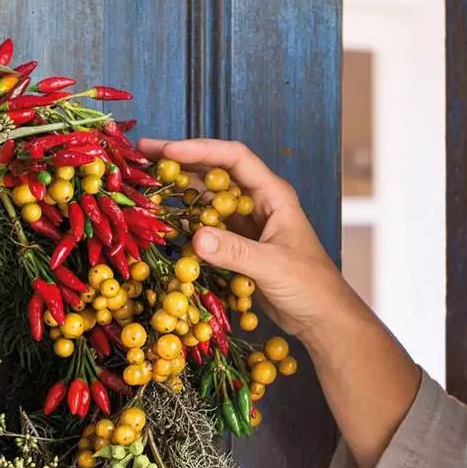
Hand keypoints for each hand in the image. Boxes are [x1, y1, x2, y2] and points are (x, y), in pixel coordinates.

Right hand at [137, 136, 349, 340]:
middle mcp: (257, 202)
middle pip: (214, 171)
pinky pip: (206, 225)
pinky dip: (185, 220)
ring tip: (146, 181)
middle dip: (180, 161)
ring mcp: (245, 223)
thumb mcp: (274, 266)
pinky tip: (163, 218)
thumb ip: (236, 252)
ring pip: (207, 197)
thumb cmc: (311, 286)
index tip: (169, 152)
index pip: (234, 159)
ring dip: (178, 189)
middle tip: (145, 153)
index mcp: (273, 195)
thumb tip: (196, 237)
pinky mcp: (236, 244)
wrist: (322, 317)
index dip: (200, 150)